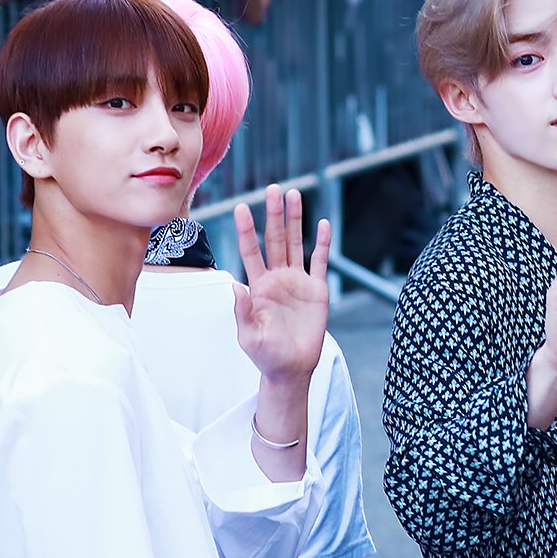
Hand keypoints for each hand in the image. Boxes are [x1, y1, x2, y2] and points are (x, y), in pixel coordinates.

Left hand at [232, 184, 331, 385]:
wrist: (292, 368)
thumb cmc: (267, 355)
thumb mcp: (249, 336)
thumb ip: (242, 312)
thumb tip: (234, 286)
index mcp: (258, 286)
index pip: (251, 252)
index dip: (246, 230)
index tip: (241, 208)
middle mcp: (277, 278)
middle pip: (274, 239)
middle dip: (274, 214)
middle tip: (274, 188)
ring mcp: (297, 281)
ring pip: (295, 243)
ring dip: (294, 220)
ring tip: (294, 194)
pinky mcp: (317, 290)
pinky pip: (319, 261)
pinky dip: (321, 243)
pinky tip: (322, 224)